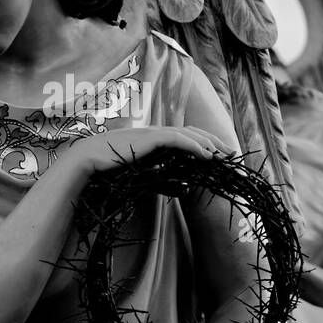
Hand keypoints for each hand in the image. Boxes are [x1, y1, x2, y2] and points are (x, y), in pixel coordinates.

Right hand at [68, 125, 232, 175]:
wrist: (91, 160)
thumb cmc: (112, 168)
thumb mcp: (144, 175)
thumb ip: (162, 180)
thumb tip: (182, 190)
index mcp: (156, 139)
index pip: (187, 137)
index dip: (206, 143)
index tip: (221, 154)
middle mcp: (158, 132)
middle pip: (194, 133)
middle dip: (215, 142)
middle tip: (232, 153)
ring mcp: (154, 133)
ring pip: (190, 135)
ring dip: (210, 144)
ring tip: (225, 154)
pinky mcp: (151, 138)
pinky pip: (179, 140)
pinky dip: (195, 146)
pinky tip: (207, 155)